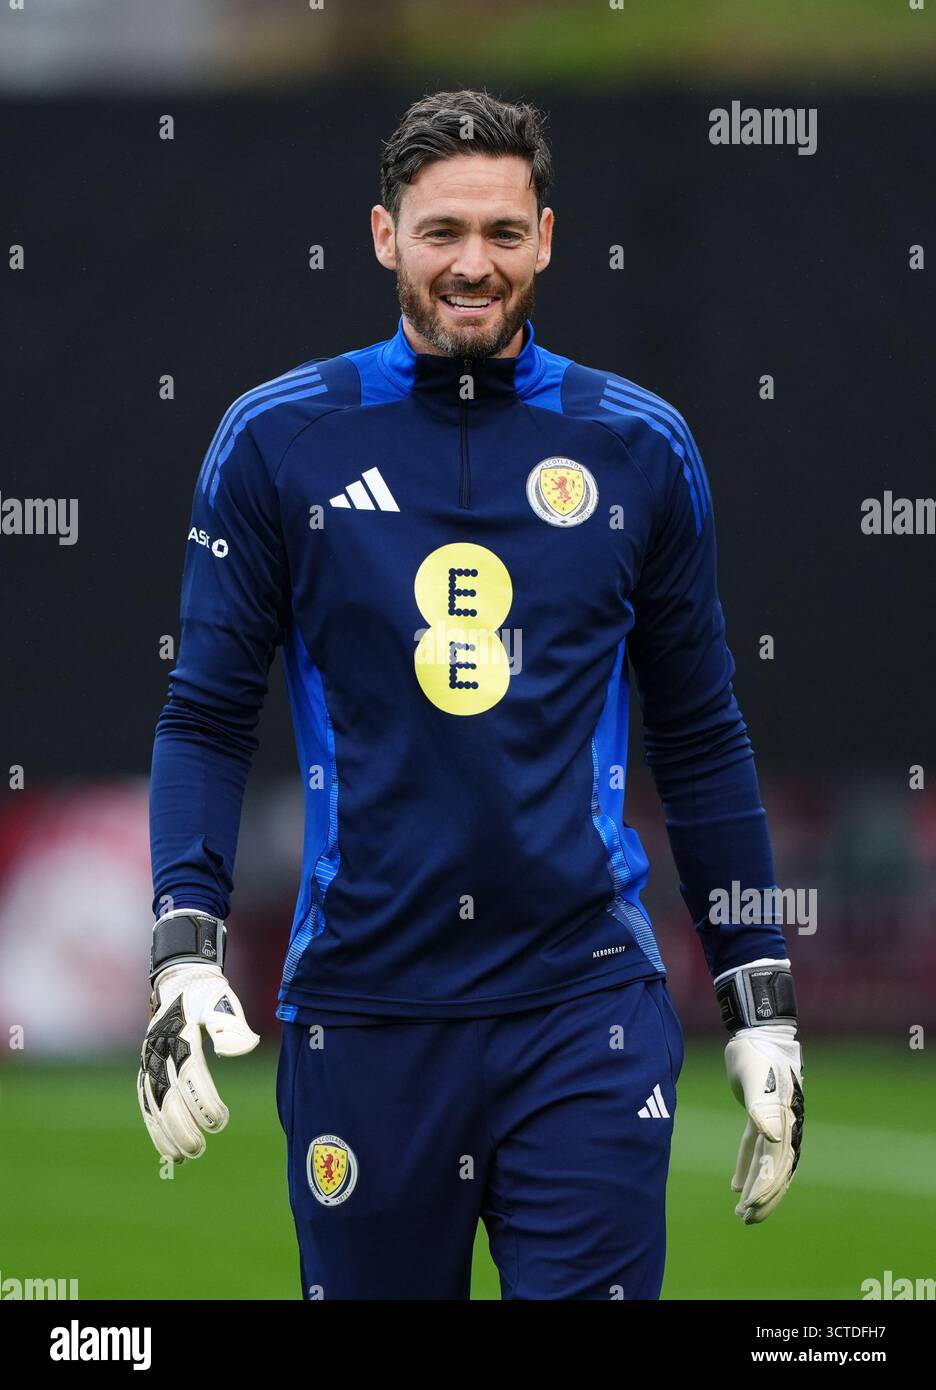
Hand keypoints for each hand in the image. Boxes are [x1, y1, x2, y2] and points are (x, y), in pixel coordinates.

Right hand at [137, 961, 259, 1163]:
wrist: (180, 980)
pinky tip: (167, 1148)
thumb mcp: (223, 1001)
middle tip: (200, 1149)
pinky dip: (155, 1127)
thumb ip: (231, 1025)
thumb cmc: (208, 994)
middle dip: (182, 1125)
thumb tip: (244, 1049)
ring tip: (183, 1157)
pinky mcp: (146, 1069)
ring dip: (166, 1133)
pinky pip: (146, 1102)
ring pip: (153, 1104)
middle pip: (168, 1095)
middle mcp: (160, 1051)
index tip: (220, 1121)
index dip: (203, 1100)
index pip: (191, 1074)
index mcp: (180, 1034)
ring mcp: (149, 1061)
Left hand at [724, 1022, 803, 1223]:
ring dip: (756, 1187)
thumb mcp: (756, 1077)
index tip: (751, 1208)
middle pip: (777, 1170)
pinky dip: (747, 1166)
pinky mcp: (761, 1113)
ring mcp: (775, 1120)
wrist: (758, 1030)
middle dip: (764, 1197)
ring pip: (767, 1163)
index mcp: (786, 1121)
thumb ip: (764, 1106)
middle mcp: (785, 1125)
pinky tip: (735, 1185)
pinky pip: (755, 1147)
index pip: (778, 1163)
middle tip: (746, 1220)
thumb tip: (772, 1135)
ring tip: (741, 1211)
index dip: (767, 1187)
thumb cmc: (756, 1052)